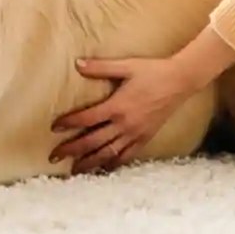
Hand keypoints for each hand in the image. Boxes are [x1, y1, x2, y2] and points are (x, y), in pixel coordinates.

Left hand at [49, 56, 195, 173]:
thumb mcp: (126, 66)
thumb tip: (78, 64)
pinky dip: (113, 164)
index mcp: (117, 106)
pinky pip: (127, 155)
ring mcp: (135, 133)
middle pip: (93, 141)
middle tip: (54, 157)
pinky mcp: (145, 138)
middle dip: (72, 149)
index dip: (69, 124)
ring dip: (89, 162)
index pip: (87, 118)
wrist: (180, 81)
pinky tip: (103, 169)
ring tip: (74, 170)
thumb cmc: (152, 71)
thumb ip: (101, 67)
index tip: (54, 128)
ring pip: (108, 152)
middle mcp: (125, 124)